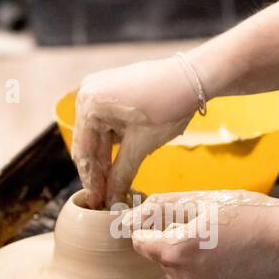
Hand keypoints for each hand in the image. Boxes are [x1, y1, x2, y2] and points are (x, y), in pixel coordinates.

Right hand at [72, 57, 201, 207]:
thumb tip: (111, 200)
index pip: (84, 151)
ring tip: (114, 185)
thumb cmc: (168, 105)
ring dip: (106, 159)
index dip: (91, 180)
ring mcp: (100, 89)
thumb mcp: (142, 145)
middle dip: (99, 171)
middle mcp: (87, 92)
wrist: (194, 77)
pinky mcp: (113, 90)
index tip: (98, 201)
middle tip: (105, 198)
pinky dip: (114, 142)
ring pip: (99, 134)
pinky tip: (120, 163)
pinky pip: (108, 122)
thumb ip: (122, 174)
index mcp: (89, 103)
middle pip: (88, 142)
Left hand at [124, 191, 278, 278]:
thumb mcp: (203, 200)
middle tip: (215, 232)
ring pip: (184, 277)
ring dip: (196, 264)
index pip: (141, 242)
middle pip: (165, 260)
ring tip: (229, 249)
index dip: (156, 229)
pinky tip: (234, 268)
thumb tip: (128, 219)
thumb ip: (160, 208)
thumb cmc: (250, 215)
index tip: (177, 223)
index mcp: (175, 251)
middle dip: (180, 245)